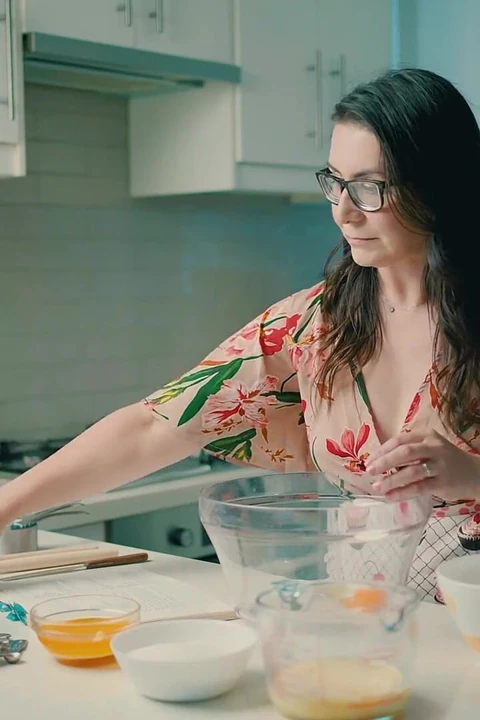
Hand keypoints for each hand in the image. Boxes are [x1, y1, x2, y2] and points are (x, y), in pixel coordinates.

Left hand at [365, 430, 479, 500]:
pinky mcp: (443, 483)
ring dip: (391, 480)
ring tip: (377, 487)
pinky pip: (419, 488)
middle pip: (404, 452)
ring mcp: (439, 465)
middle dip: (384, 462)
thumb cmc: (445, 460)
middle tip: (369, 471)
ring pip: (411, 471)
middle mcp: (433, 447)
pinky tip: (390, 496)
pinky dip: (402, 492)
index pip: (399, 440)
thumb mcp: (429, 447)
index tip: (369, 460)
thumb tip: (379, 460)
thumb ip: (409, 450)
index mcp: (426, 436)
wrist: (475, 473)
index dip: (382, 450)